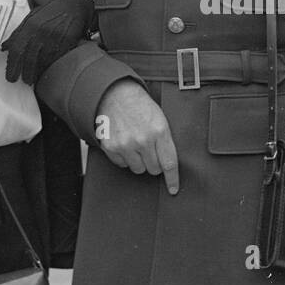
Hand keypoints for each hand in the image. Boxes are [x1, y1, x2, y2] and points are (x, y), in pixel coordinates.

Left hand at [1, 0, 93, 83]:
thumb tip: (4, 47)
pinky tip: (47, 71)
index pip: (17, 49)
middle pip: (29, 58)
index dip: (12, 65)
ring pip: (43, 61)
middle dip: (25, 73)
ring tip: (34, 79)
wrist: (74, 3)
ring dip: (38, 73)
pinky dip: (50, 67)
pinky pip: (57, 59)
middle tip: (23, 81)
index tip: (11, 76)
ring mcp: (55, 36)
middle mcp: (40, 31)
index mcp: (30, 25)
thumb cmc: (52, 10)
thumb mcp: (32, 17)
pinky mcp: (68, 40)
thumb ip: (17, 33)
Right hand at [95, 80, 179, 194]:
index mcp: (159, 131)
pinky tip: (125, 143)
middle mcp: (143, 140)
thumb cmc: (140, 106)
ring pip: (138, 169)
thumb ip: (165, 140)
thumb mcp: (160, 119)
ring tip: (136, 144)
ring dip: (139, 161)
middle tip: (149, 149)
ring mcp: (126, 145)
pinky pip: (122, 165)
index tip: (173, 189)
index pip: (169, 163)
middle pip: (154, 169)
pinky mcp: (111, 147)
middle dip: (154, 162)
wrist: (115, 95)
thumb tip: (168, 164)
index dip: (172, 179)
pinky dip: (125, 158)